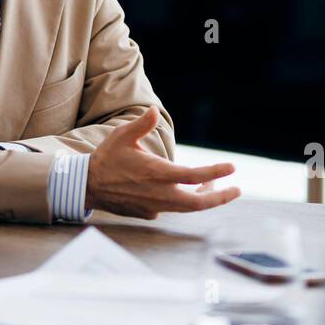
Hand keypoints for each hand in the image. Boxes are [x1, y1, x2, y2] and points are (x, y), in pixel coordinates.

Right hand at [85, 107, 239, 218]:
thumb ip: (142, 124)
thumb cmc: (106, 159)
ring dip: (202, 197)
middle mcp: (160, 194)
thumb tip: (155, 112)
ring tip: (211, 186)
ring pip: (187, 207)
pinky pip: (171, 207)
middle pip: (198, 203)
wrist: (88, 186)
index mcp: (157, 173)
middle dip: (220, 197)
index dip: (215, 172)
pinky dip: (182, 199)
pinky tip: (181, 189)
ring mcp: (155, 207)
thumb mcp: (122, 136)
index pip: (194, 175)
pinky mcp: (149, 213)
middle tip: (236, 190)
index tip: (232, 168)